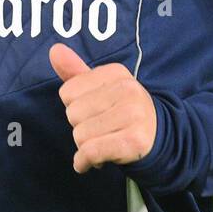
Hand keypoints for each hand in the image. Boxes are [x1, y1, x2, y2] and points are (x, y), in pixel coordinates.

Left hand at [48, 43, 157, 173]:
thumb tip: (54, 49)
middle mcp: (127, 89)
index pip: (68, 93)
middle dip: (80, 127)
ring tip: (103, 143)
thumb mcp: (101, 88)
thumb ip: (75, 71)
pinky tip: (95, 162)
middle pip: (73, 114)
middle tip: (100, 130)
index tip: (94, 112)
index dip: (75, 107)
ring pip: (80, 135)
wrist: (158, 136)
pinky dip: (85, 162)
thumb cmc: (121, 110)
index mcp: (116, 72)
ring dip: (85, 147)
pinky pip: (91, 152)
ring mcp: (133, 114)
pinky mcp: (134, 140)